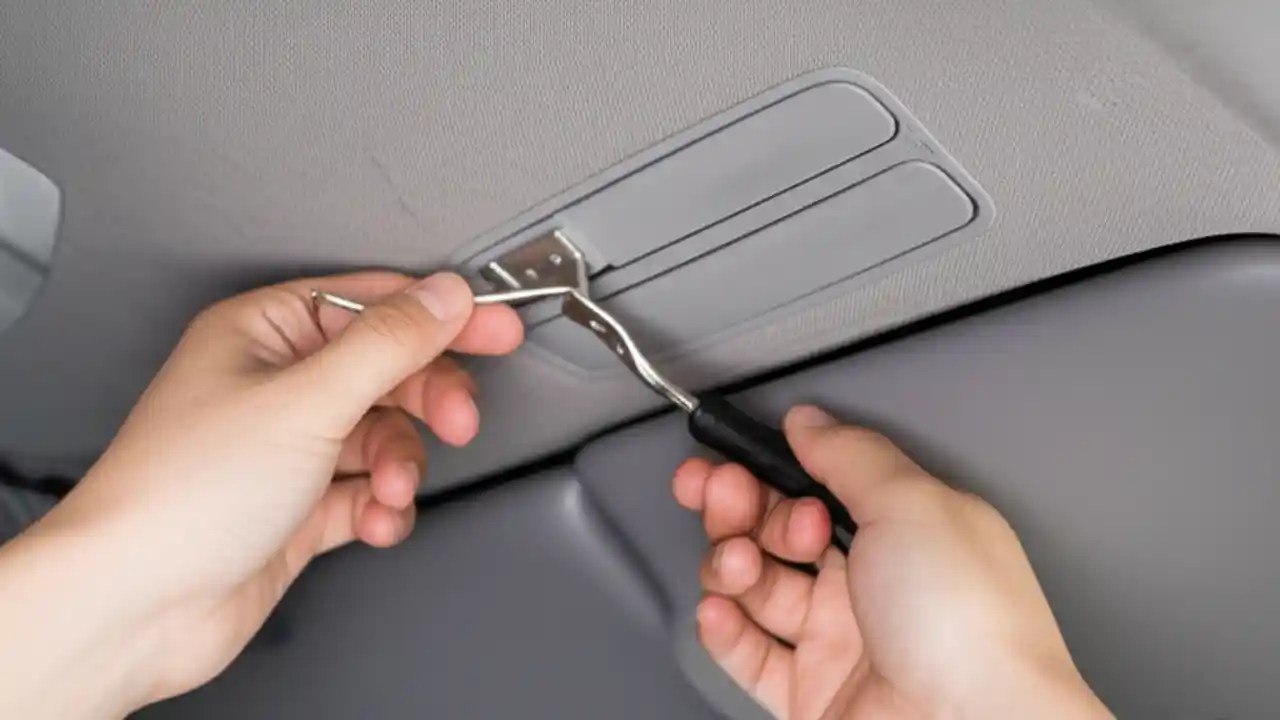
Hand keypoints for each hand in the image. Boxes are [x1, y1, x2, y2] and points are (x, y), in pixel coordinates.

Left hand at [0, 272, 521, 718]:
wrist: (136, 606)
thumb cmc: (180, 495)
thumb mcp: (306, 399)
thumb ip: (389, 343)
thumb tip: (444, 295)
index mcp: (263, 333)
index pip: (372, 304)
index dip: (438, 315)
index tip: (496, 327)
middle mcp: (275, 385)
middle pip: (387, 372)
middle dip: (427, 401)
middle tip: (458, 420)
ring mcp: (288, 449)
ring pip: (383, 437)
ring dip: (399, 465)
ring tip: (389, 490)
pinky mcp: (299, 507)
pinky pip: (366, 492)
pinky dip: (381, 508)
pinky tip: (372, 521)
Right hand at [673, 406, 1111, 719]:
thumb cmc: (968, 626)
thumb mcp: (912, 503)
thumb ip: (851, 454)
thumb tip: (811, 422)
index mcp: (907, 530)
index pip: (820, 483)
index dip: (770, 467)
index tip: (731, 457)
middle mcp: (874, 583)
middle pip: (780, 530)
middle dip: (738, 506)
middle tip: (724, 497)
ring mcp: (842, 640)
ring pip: (759, 587)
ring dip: (729, 562)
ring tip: (737, 562)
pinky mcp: (812, 693)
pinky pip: (750, 653)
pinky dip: (724, 628)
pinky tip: (720, 608)